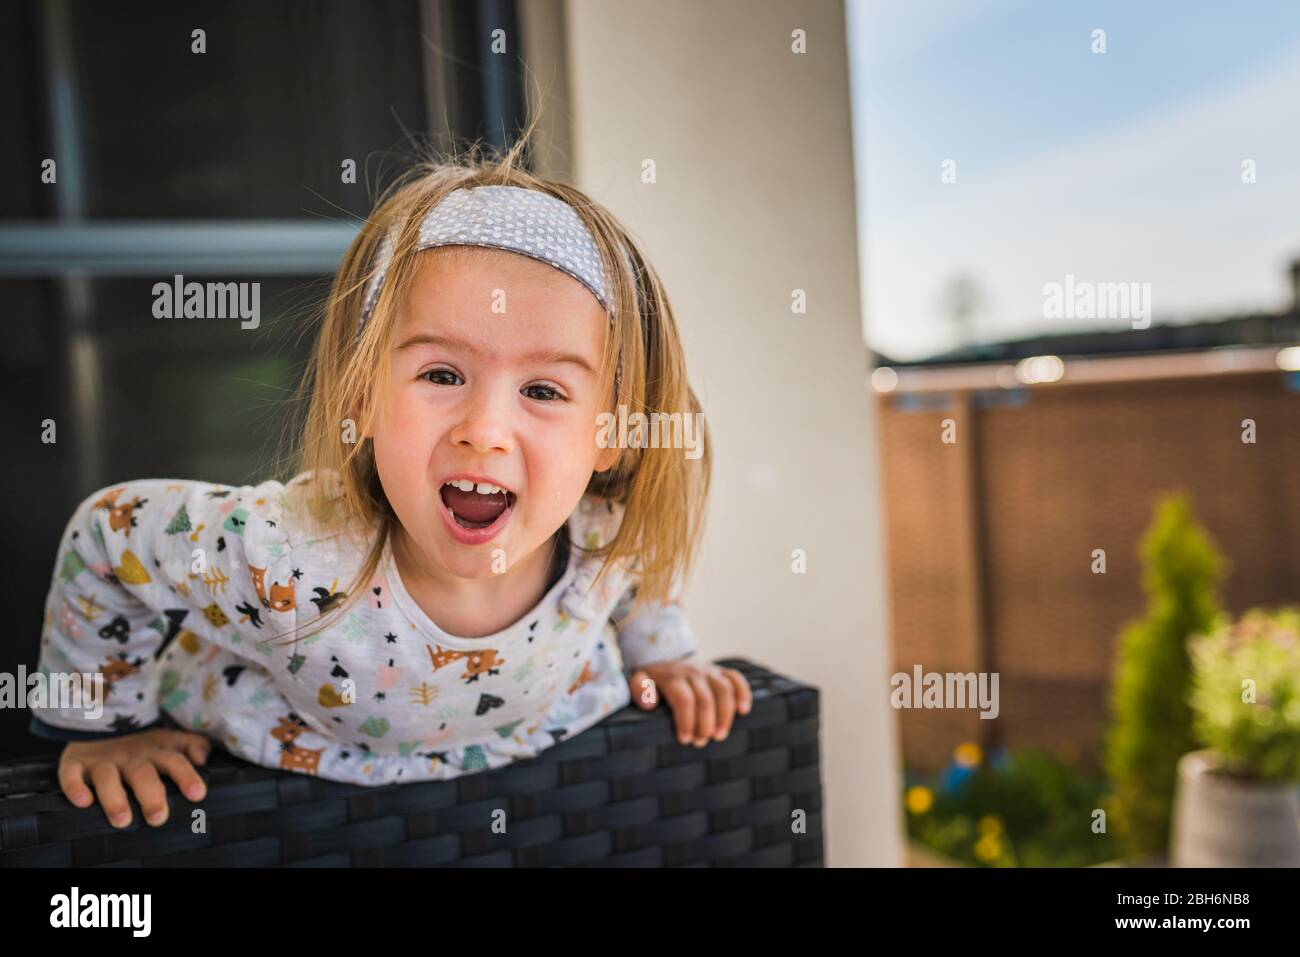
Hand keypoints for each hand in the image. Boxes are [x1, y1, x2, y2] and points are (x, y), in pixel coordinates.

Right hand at [58, 729, 210, 828]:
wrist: (99, 721)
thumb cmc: (143, 744)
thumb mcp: (169, 741)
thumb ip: (191, 746)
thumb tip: (203, 757)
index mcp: (156, 751)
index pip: (174, 761)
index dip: (186, 776)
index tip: (197, 794)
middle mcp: (130, 756)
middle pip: (142, 774)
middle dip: (151, 795)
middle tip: (158, 817)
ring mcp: (102, 760)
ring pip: (107, 778)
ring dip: (114, 798)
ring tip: (122, 820)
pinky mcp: (75, 763)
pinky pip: (71, 775)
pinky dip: (75, 787)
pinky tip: (83, 802)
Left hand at [628, 656, 751, 746]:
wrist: (663, 657)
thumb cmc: (651, 679)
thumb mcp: (638, 680)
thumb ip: (638, 690)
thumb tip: (649, 705)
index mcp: (672, 677)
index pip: (684, 699)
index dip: (686, 721)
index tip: (685, 740)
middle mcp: (693, 672)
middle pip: (705, 698)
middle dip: (705, 723)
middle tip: (700, 742)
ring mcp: (709, 671)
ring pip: (723, 689)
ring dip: (725, 714)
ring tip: (719, 735)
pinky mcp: (720, 671)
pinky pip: (736, 678)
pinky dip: (743, 693)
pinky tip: (744, 711)